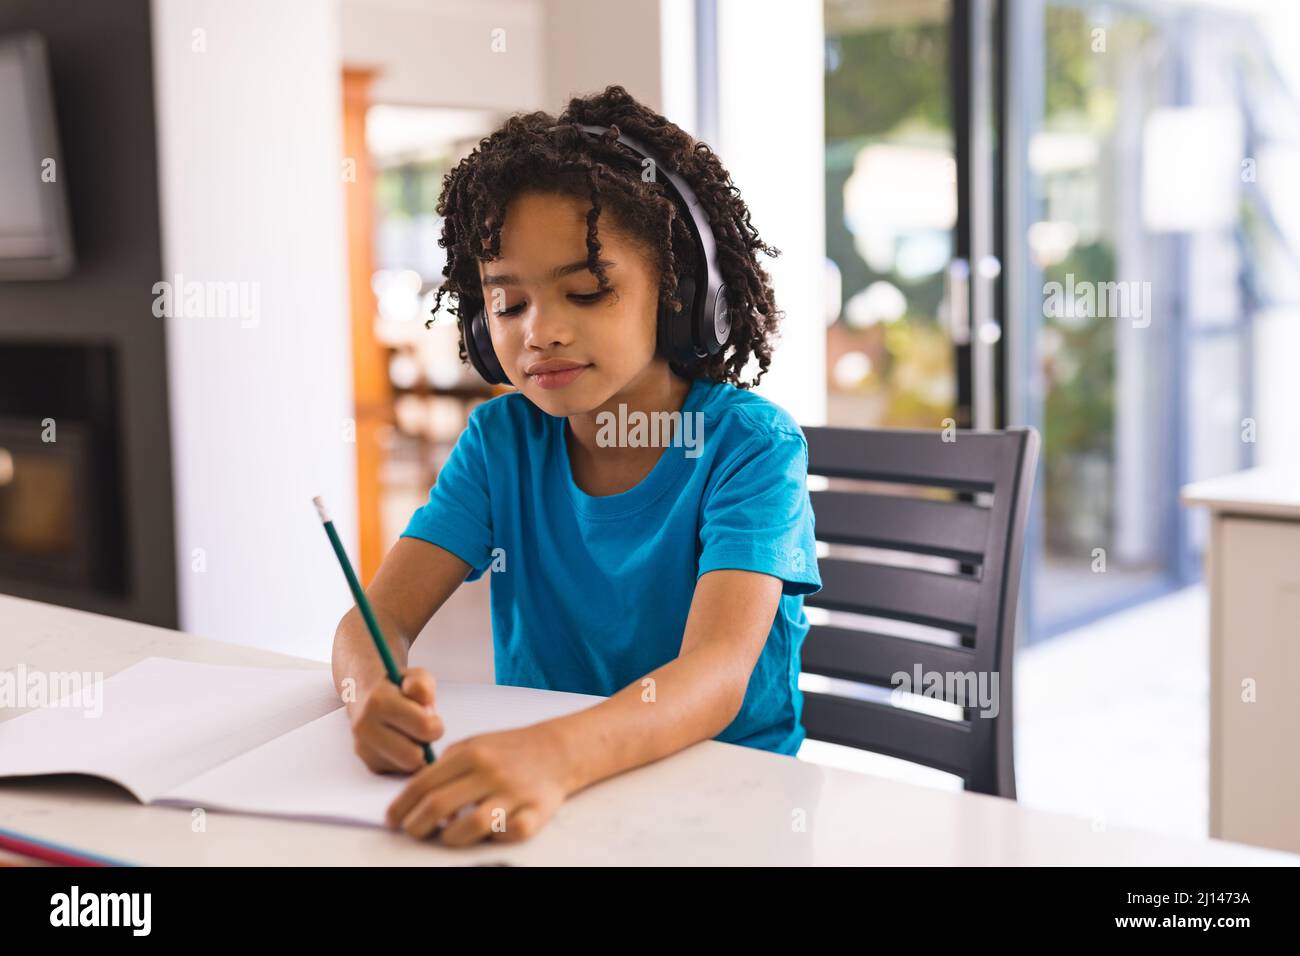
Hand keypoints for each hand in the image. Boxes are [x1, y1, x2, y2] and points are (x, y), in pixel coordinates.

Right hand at [347, 666, 443, 773]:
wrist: (364, 694)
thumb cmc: (396, 687)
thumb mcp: (415, 676)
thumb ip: (422, 685)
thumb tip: (425, 703)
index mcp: (378, 702)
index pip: (422, 727)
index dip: (435, 725)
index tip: (433, 718)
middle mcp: (365, 727)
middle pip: (413, 757)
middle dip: (425, 744)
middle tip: (425, 731)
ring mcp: (363, 748)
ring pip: (406, 768)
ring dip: (417, 754)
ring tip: (413, 735)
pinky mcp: (368, 763)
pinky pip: (399, 771)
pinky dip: (407, 761)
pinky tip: (404, 743)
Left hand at [385, 722, 575, 845]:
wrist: (557, 750)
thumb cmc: (509, 750)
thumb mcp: (474, 744)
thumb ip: (445, 765)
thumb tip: (414, 795)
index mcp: (471, 754)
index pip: (424, 784)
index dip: (402, 805)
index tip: (392, 819)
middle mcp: (490, 772)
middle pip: (440, 806)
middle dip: (416, 825)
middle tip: (411, 831)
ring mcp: (514, 793)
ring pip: (472, 824)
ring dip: (450, 836)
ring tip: (445, 835)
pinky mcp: (536, 811)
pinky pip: (510, 833)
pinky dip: (494, 838)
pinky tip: (487, 833)